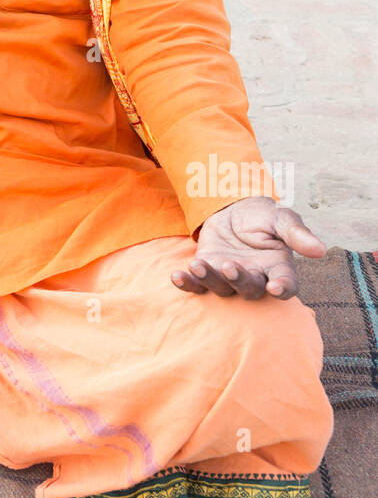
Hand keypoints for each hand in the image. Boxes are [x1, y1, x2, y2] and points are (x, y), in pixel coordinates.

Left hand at [171, 196, 325, 299]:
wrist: (232, 208)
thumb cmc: (262, 215)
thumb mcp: (280, 217)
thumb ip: (296, 233)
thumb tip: (320, 250)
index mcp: (278, 268)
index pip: (285, 286)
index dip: (282, 289)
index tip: (275, 287)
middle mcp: (255, 278)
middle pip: (250, 290)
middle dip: (239, 280)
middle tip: (230, 266)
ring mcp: (229, 277)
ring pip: (222, 288)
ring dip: (210, 279)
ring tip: (199, 265)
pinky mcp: (208, 271)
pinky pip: (197, 285)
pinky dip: (187, 283)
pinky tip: (176, 276)